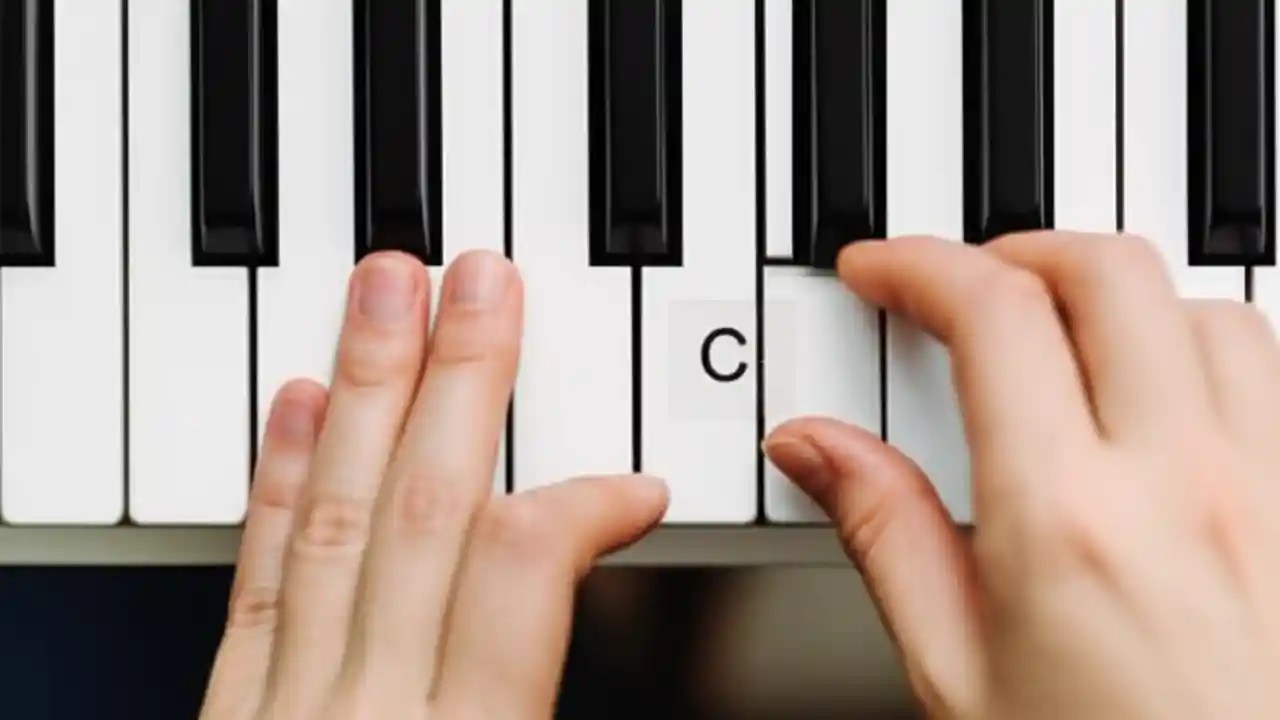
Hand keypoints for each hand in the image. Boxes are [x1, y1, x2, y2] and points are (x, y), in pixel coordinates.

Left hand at [199, 251, 666, 719]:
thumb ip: (543, 686)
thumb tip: (579, 600)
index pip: (528, 568)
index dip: (586, 500)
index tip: (632, 487)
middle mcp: (374, 710)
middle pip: (425, 507)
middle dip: (460, 379)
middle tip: (480, 285)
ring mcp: (291, 706)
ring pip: (335, 517)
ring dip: (365, 391)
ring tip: (383, 296)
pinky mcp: (232, 714)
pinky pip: (256, 582)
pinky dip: (278, 486)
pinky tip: (299, 407)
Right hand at [766, 233, 1279, 718]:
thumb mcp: (957, 676)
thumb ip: (884, 534)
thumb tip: (818, 448)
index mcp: (1066, 521)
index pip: (990, 314)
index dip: (918, 265)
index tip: (881, 272)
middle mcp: (1185, 485)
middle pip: (1107, 272)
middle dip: (1018, 251)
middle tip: (966, 285)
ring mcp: (1272, 491)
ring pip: (1206, 310)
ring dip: (1121, 300)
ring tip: (1065, 340)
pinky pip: (1279, 377)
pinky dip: (1209, 353)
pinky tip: (1164, 403)